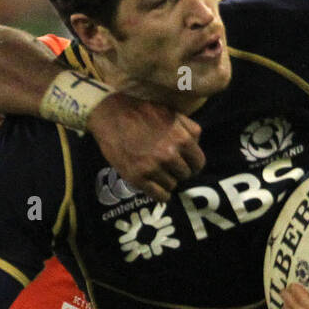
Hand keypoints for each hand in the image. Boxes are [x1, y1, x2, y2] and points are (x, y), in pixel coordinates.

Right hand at [86, 92, 203, 199]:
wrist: (109, 115)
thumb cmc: (142, 112)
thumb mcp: (171, 112)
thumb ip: (189, 128)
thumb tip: (197, 145)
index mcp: (181, 138)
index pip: (199, 163)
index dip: (192, 164)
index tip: (185, 164)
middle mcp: (169, 155)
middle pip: (185, 175)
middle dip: (178, 171)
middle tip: (167, 166)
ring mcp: (153, 168)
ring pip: (172, 186)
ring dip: (166, 180)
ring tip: (156, 170)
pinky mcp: (138, 178)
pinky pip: (160, 196)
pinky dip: (160, 194)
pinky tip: (154, 185)